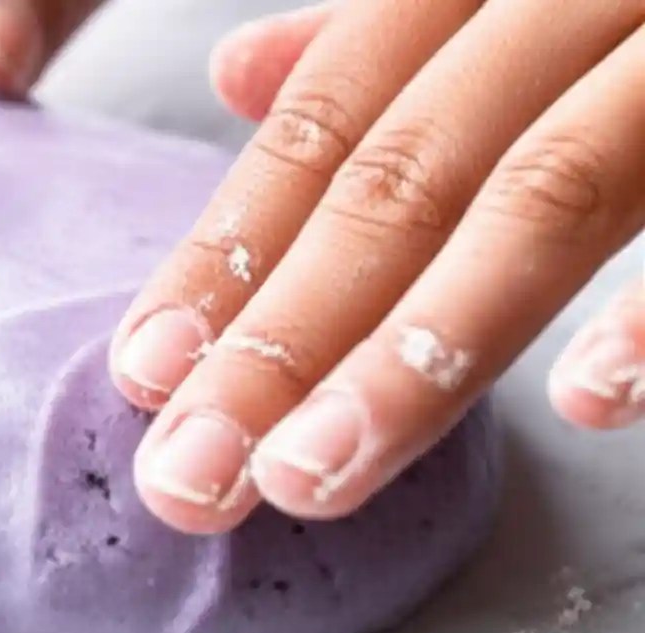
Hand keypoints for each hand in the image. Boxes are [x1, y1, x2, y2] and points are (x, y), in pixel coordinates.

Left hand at [111, 2, 644, 533]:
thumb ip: (382, 24)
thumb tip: (243, 79)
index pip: (327, 126)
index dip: (229, 254)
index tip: (148, 376)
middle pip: (402, 176)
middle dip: (285, 339)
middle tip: (194, 478)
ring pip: (544, 194)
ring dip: (418, 354)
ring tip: (311, 477)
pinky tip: (594, 406)